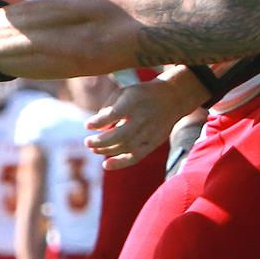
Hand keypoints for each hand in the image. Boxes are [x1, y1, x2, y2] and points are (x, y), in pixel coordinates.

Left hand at [86, 77, 200, 168]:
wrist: (172, 99)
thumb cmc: (140, 95)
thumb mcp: (123, 93)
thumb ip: (108, 109)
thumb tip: (96, 129)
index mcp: (133, 102)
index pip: (114, 114)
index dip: (99, 121)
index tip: (87, 125)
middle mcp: (142, 118)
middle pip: (119, 135)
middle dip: (100, 141)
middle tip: (87, 142)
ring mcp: (148, 133)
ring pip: (125, 147)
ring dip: (106, 151)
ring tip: (93, 149)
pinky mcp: (152, 143)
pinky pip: (135, 157)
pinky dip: (120, 163)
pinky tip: (106, 165)